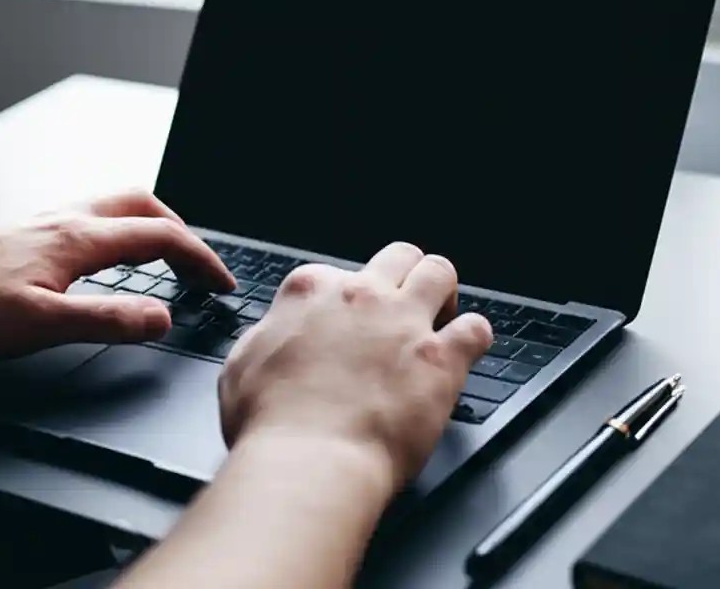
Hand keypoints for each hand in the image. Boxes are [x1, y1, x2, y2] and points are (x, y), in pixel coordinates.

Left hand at [0, 190, 234, 360]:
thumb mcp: (43, 325)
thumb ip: (110, 319)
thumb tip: (163, 317)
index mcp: (77, 238)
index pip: (161, 236)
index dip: (201, 260)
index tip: (222, 284)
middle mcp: (63, 222)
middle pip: (142, 206)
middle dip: (182, 231)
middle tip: (199, 266)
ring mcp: (43, 226)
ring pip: (113, 210)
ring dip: (150, 227)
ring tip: (164, 259)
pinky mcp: (26, 238)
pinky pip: (88, 222)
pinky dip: (118, 235)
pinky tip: (104, 263)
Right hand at [218, 241, 493, 487]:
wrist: (307, 464)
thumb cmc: (270, 427)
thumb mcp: (242, 367)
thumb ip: (268, 338)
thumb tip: (278, 336)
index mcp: (310, 292)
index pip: (336, 273)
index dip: (345, 302)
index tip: (347, 325)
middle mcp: (361, 296)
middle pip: (398, 256)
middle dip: (404, 277)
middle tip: (403, 310)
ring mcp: (404, 322)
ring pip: (440, 271)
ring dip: (443, 293)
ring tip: (439, 319)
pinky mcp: (441, 358)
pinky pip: (477, 328)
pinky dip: (474, 338)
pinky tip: (465, 353)